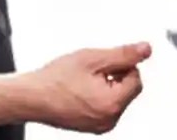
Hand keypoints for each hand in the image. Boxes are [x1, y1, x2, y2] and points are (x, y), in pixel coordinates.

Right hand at [31, 42, 151, 133]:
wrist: (31, 96)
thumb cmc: (55, 80)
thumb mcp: (93, 58)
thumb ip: (123, 54)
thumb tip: (145, 49)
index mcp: (112, 104)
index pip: (136, 79)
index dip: (122, 65)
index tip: (105, 62)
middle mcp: (109, 120)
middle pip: (128, 90)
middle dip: (115, 76)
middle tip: (92, 69)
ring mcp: (100, 126)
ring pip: (116, 98)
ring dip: (106, 85)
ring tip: (83, 79)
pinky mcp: (91, 126)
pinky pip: (105, 107)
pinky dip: (98, 95)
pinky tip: (80, 89)